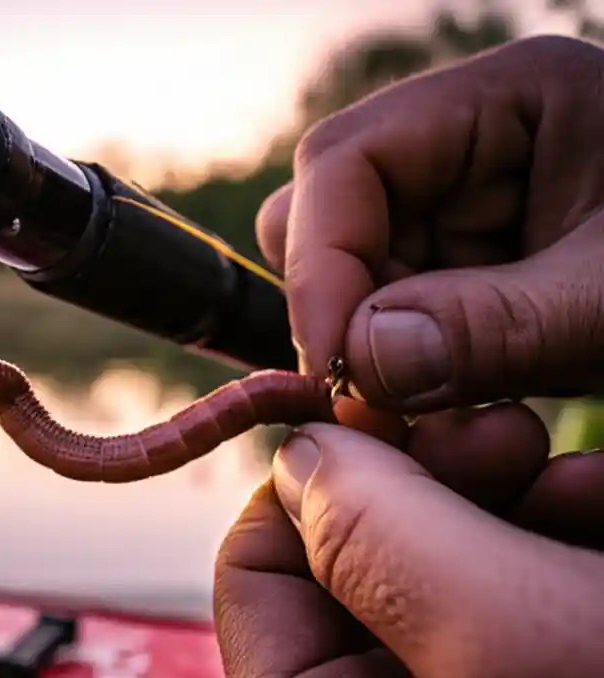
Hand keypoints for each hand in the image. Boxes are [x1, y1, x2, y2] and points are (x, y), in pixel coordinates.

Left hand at [213, 404, 603, 677]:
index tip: (380, 411)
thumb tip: (302, 454)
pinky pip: (516, 580)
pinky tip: (597, 494)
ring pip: (444, 551)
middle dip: (431, 475)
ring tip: (573, 474)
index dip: (312, 482)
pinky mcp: (537, 675)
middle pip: (354, 553)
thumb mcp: (499, 630)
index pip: (252, 581)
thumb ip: (376, 533)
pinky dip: (556, 522)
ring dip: (510, 487)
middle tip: (501, 432)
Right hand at [257, 35, 603, 412]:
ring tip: (444, 421)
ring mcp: (476, 217)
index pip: (348, 161)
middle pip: (334, 218)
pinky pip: (405, 328)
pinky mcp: (484, 281)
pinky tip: (474, 416)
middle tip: (380, 406)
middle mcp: (476, 150)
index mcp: (511, 100)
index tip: (332, 368)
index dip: (321, 262)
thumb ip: (495, 327)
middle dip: (345, 313)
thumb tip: (356, 362)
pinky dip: (418, 382)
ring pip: (360, 282)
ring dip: (379, 357)